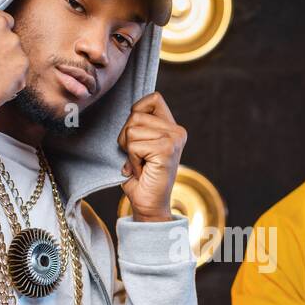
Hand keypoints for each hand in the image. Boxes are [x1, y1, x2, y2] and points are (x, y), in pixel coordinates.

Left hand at [117, 92, 186, 221]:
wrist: (149, 205)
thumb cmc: (141, 177)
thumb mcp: (139, 145)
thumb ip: (138, 126)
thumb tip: (128, 112)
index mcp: (172, 128)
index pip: (153, 98)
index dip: (136, 111)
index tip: (136, 136)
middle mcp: (177, 131)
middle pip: (135, 115)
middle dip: (126, 137)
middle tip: (137, 158)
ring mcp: (174, 139)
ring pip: (132, 130)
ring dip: (129, 151)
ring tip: (140, 165)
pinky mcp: (167, 149)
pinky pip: (134, 145)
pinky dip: (132, 161)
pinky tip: (142, 171)